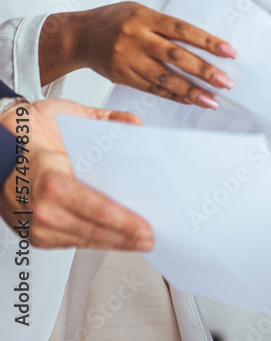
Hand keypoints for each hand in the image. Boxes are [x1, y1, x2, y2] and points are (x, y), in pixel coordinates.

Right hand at [0, 99, 153, 250]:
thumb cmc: (29, 134)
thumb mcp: (67, 119)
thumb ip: (105, 121)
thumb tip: (134, 124)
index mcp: (53, 181)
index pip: (98, 209)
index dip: (125, 222)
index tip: (147, 228)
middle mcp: (43, 208)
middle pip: (94, 230)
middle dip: (126, 237)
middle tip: (150, 240)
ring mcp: (37, 225)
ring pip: (84, 240)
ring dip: (114, 243)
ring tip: (137, 242)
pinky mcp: (36, 236)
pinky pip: (72, 242)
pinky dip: (95, 241)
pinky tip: (113, 240)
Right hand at [40, 3, 236, 108]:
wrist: (76, 36)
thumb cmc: (113, 20)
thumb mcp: (140, 11)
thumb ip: (166, 25)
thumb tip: (201, 43)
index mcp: (145, 18)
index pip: (183, 30)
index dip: (208, 42)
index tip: (230, 52)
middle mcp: (137, 39)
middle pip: (176, 57)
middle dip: (204, 71)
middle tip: (226, 82)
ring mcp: (128, 59)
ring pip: (164, 78)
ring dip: (191, 91)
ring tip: (212, 100)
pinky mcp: (122, 76)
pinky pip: (152, 89)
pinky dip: (173, 96)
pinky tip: (189, 100)